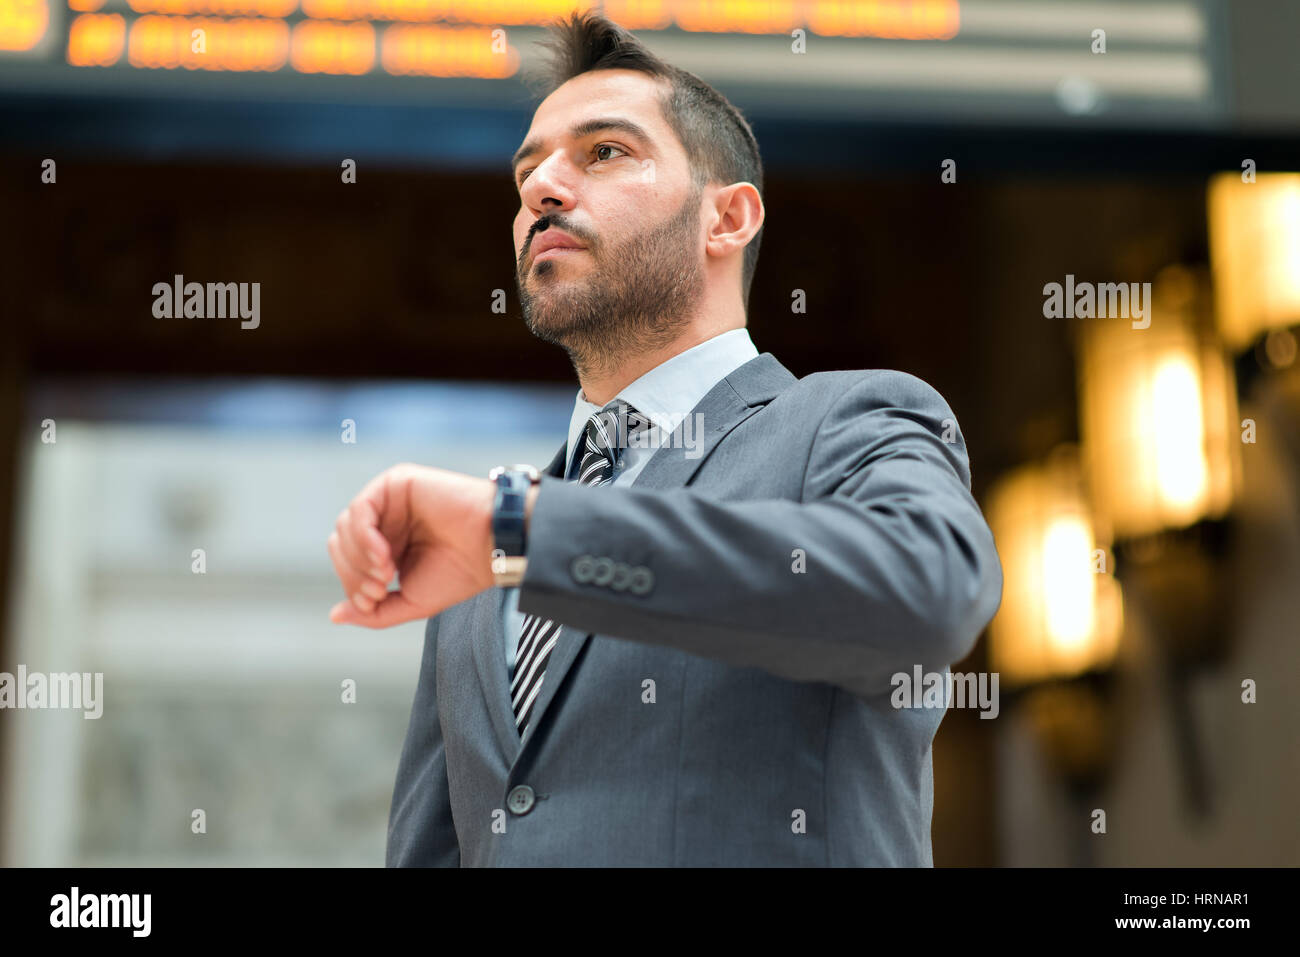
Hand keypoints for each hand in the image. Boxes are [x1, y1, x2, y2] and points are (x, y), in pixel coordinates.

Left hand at [327, 464, 496, 627]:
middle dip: (352, 573)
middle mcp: (386, 520)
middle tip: (379, 590)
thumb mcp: (410, 602)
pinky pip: (361, 509)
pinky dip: (363, 537)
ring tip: (386, 573)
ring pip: (345, 527)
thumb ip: (373, 612)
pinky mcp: (396, 482)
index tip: (376, 600)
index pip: (347, 561)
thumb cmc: (460, 573)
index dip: (352, 584)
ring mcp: (390, 499)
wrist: (492, 547)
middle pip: (340, 544)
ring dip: (358, 557)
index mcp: (388, 544)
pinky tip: (384, 554)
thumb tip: (335, 616)